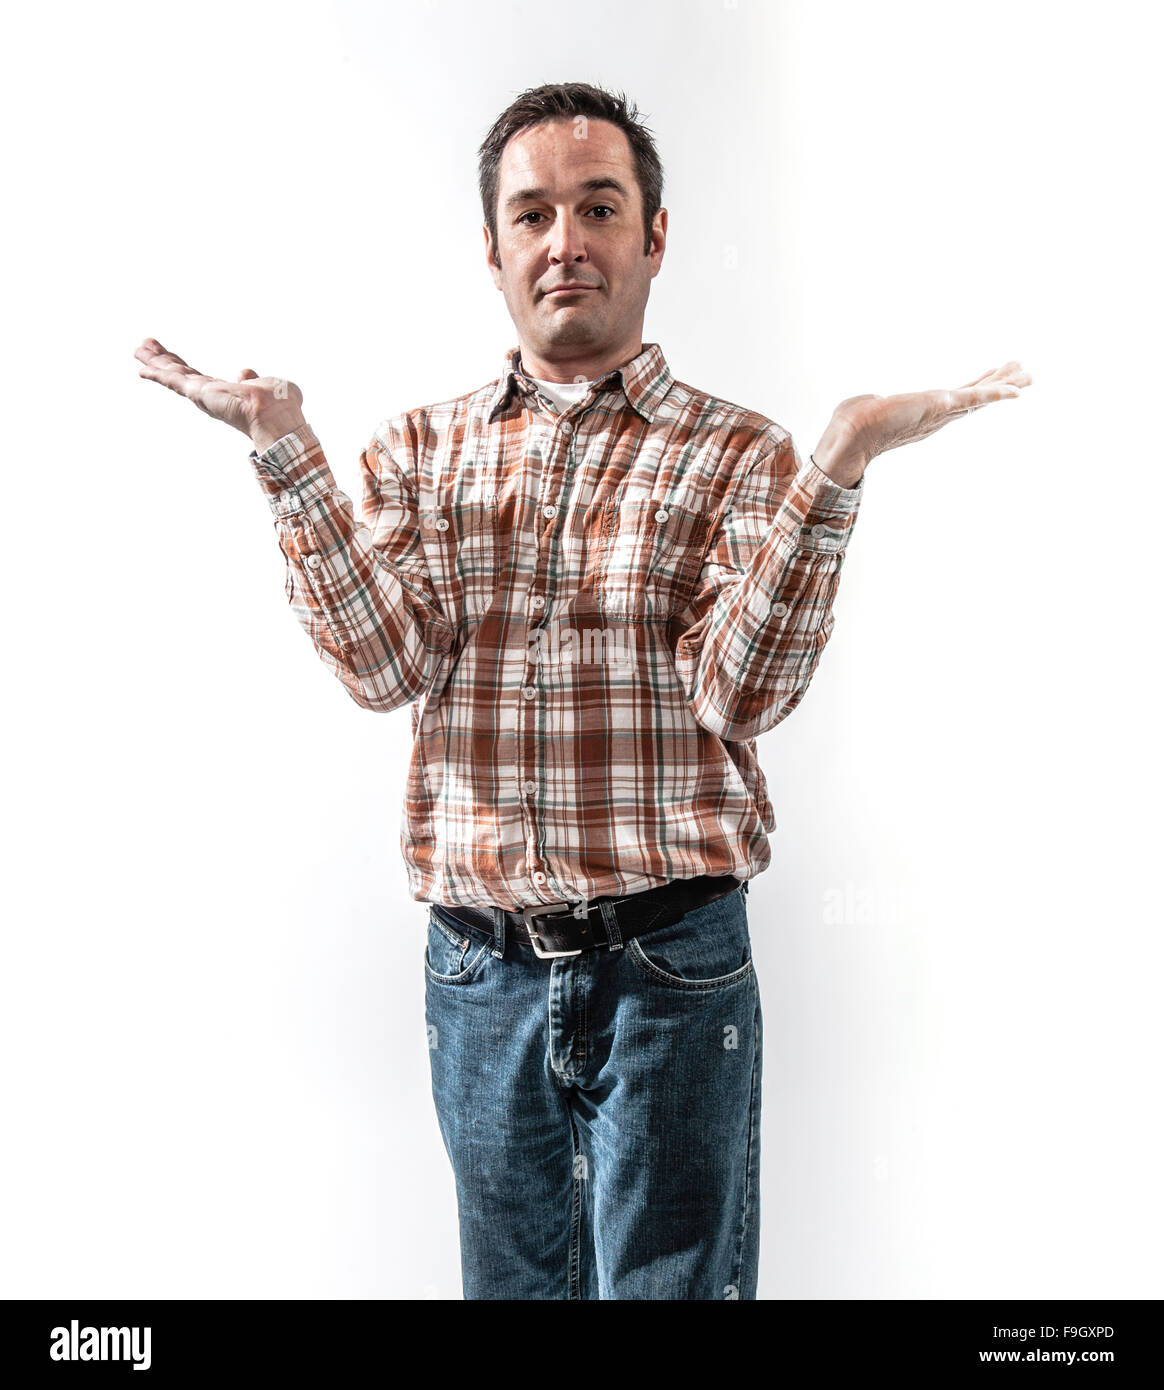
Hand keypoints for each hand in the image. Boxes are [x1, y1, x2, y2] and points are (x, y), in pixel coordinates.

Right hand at [134, 337, 306, 451]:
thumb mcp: (266, 385)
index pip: (198, 377)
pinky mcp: (198, 393)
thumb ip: (254, 379)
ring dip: (155, 361)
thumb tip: (246, 372)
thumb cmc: (280, 405)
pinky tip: (141, 368)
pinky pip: (172, 380)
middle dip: (162, 360)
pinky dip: (157, 373)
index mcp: (225, 393)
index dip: (183, 367)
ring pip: (173, 374)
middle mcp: (210, 395)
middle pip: (180, 373)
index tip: (171, 359)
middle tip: (144, 346)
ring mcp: (202, 394)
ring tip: (138, 348)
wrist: (276, 414)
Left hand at [813, 360, 1032, 486]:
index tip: (991, 378)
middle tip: (1023, 374)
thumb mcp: (865, 407)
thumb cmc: (850, 425)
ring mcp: (942, 413)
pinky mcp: (942, 406)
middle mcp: (938, 417)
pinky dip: (998, 393)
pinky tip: (1017, 388)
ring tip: (1028, 375)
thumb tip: (868, 401)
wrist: (852, 434)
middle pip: (975, 398)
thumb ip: (872, 402)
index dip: (977, 389)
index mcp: (923, 415)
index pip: (957, 400)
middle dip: (999, 385)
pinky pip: (976, 398)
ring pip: (981, 397)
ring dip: (1005, 385)